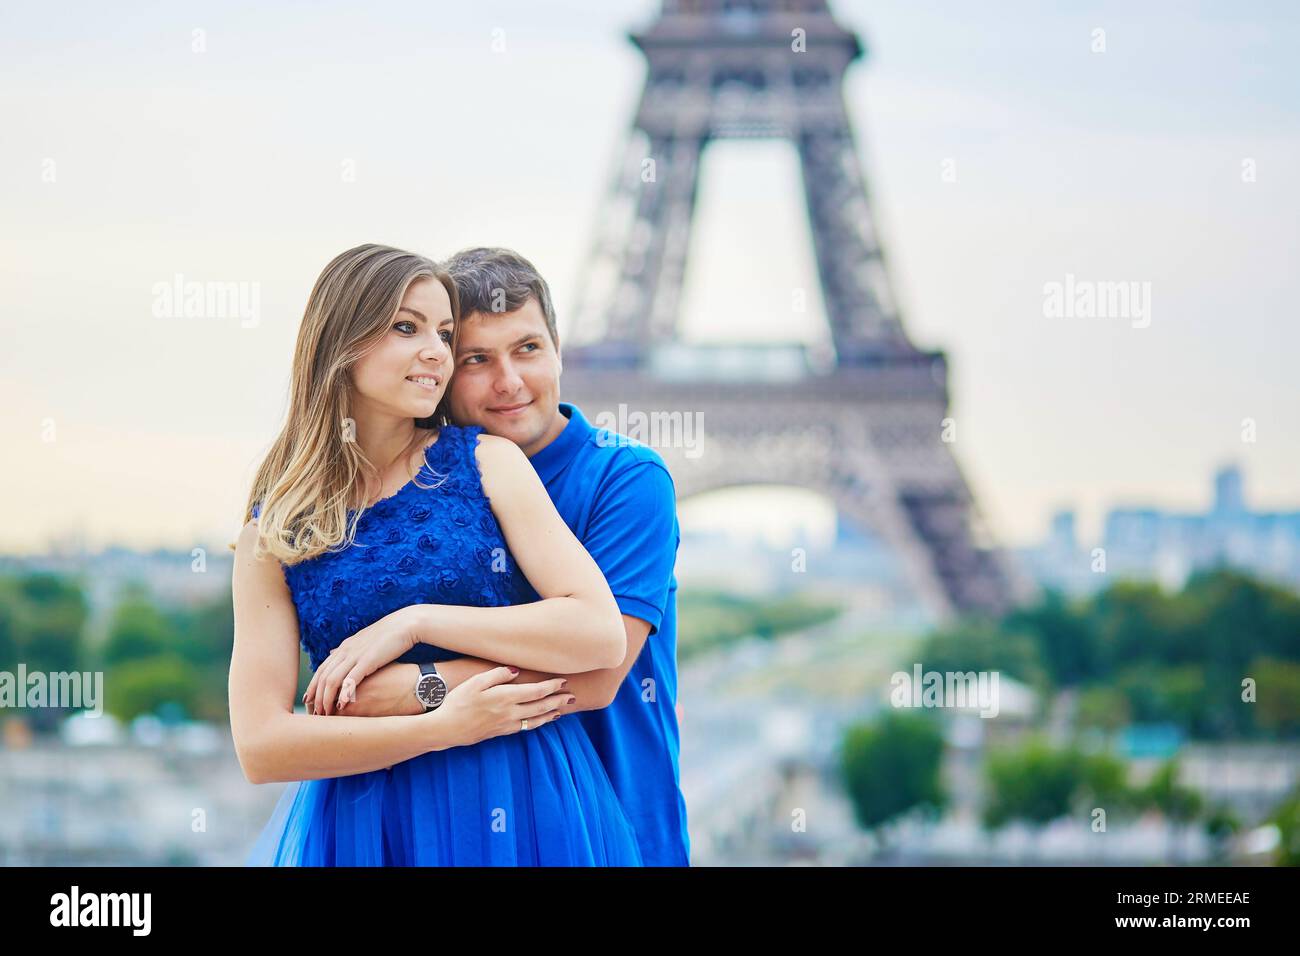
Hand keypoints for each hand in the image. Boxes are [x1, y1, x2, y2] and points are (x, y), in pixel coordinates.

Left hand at [304, 607, 420, 715]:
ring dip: (327, 698)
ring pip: (332, 680)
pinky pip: (352, 679)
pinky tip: (342, 704)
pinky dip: (345, 692)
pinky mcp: (368, 660)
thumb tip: (332, 653)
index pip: (321, 669)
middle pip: (323, 677)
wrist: (405, 624)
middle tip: (314, 712)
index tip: (308, 701)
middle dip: (317, 696)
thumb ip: (346, 649)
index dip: (313, 686)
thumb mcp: (362, 640)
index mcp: (344, 647)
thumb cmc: (387, 634)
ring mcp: (356, 655)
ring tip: (325, 713)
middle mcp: (345, 651)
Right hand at [429, 666, 573, 747]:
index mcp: (505, 697)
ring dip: (552, 713)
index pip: (536, 691)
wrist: (446, 729)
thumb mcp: (475, 682)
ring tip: (563, 708)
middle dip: (558, 700)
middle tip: (572, 696)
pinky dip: (538, 723)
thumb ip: (497, 674)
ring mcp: (507, 724)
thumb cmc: (458, 702)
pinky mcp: (501, 732)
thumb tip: (516, 670)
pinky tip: (543, 720)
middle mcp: (510, 712)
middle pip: (541, 706)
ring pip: (536, 719)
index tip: (563, 680)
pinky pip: (526, 727)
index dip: (552, 686)